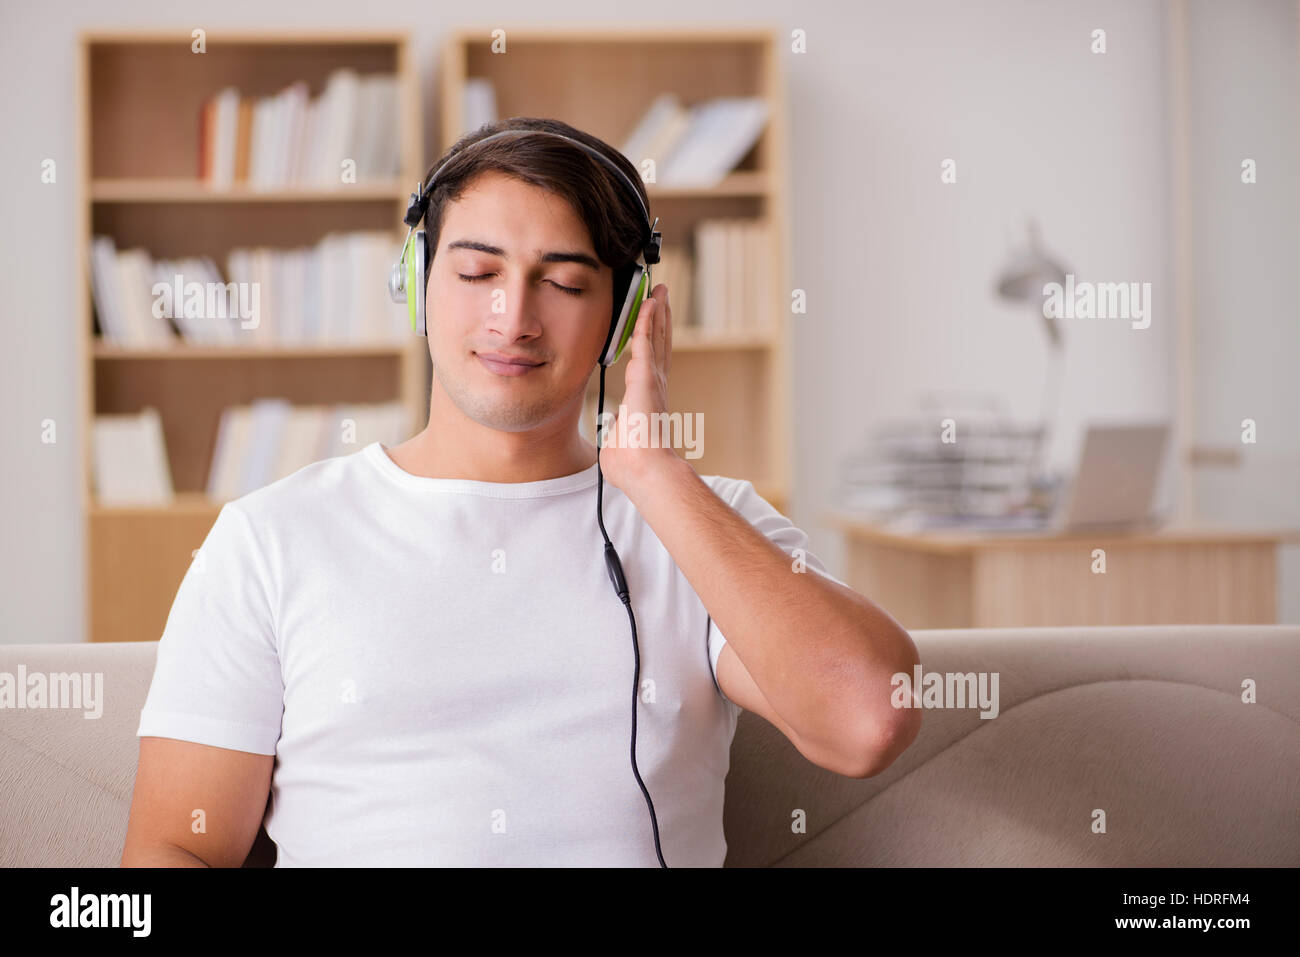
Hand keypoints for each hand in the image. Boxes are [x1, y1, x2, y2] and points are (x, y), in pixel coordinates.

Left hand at [596, 282, 681, 492]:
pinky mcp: (646, 376)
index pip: (651, 363)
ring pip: (655, 337)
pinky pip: (645, 341)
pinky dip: (648, 319)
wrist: (644, 469)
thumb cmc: (631, 465)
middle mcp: (655, 385)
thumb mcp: (618, 444)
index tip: (654, 325)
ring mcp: (652, 379)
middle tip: (662, 297)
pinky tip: (649, 302)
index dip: (653, 341)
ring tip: (660, 291)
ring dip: (657, 312)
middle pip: (659, 344)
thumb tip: (613, 441)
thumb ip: (616, 436)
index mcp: (648, 400)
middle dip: (660, 319)